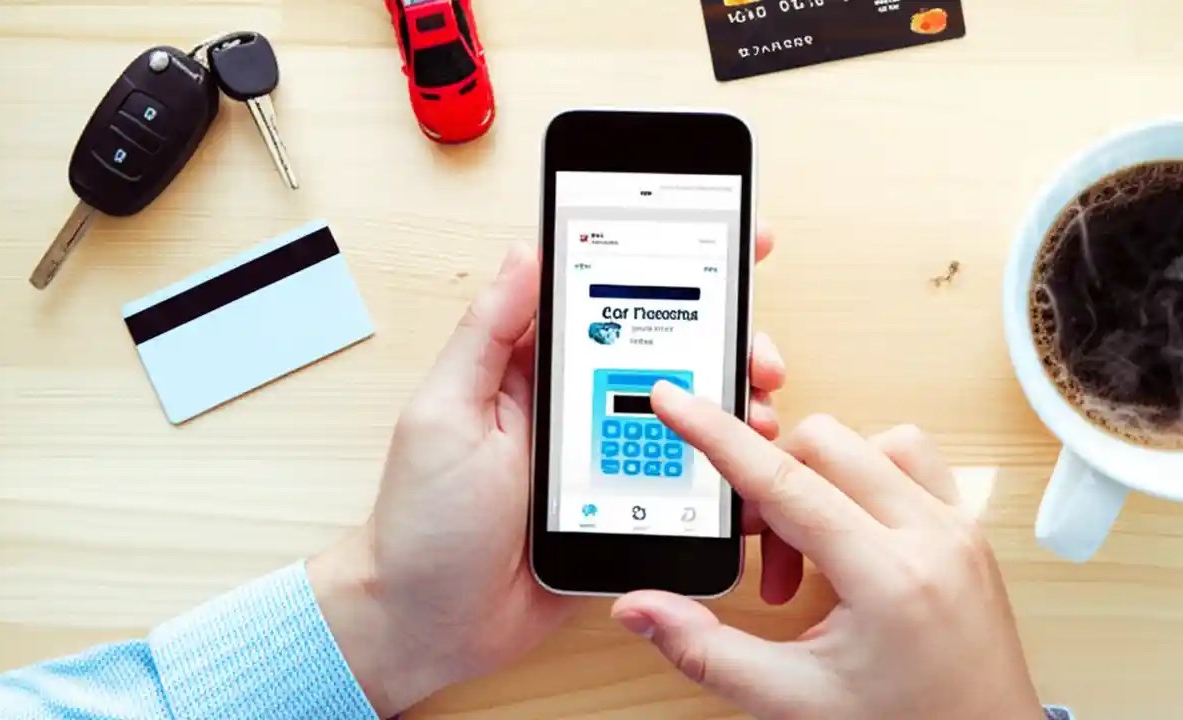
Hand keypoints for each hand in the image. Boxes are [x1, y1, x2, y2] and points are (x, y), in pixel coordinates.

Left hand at [309, 234, 785, 717]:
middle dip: (726, 344)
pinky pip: (685, 482)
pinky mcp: (626, 509)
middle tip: (758, 358)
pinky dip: (724, 475)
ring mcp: (606, 457)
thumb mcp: (445, 414)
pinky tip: (750, 477)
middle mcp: (577, 406)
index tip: (730, 239)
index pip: (609, 299)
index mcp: (534, 371)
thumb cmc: (422, 522)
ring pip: (688, 416)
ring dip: (734, 409)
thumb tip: (526, 253)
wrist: (430, 626)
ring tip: (760, 417)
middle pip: (668, 355)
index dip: (670, 266)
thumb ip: (487, 335)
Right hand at [612, 384, 1042, 719]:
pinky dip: (865, 479)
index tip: (676, 402)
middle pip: (823, 446)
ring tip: (810, 549)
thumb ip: (705, 649)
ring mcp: (957, 527)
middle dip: (770, 485)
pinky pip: (911, 461)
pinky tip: (850, 531)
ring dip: (820, 478)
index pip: (784, 481)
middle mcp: (931, 536)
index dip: (718, 436)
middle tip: (760, 553)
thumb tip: (641, 609)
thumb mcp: (793, 700)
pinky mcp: (968, 528)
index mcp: (888, 576)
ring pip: (869, 442)